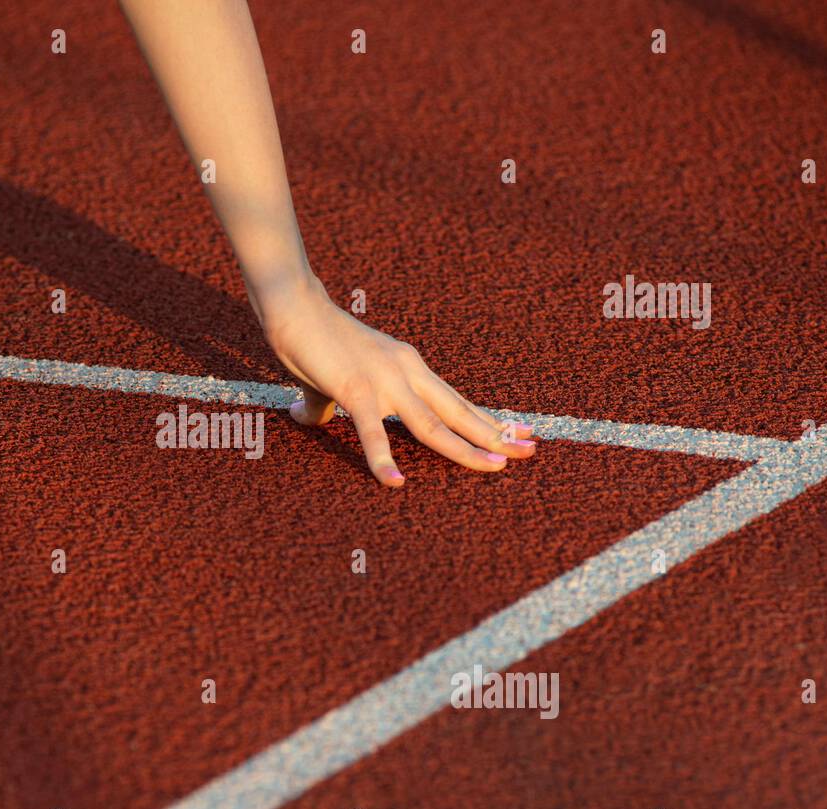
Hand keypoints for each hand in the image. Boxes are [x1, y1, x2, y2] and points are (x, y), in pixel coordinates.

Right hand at [256, 274, 536, 486]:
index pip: (456, 401)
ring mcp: (385, 381)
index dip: (488, 421)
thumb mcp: (331, 380)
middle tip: (532, 451)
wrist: (295, 309)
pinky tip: (395, 482)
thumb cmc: (313, 341)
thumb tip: (303, 418)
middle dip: (497, 435)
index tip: (518, 436)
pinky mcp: (356, 390)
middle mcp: (408, 372)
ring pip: (432, 425)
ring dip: (466, 448)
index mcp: (409, 368)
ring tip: (495, 467)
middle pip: (460, 412)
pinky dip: (383, 459)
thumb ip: (325, 405)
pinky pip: (372, 432)